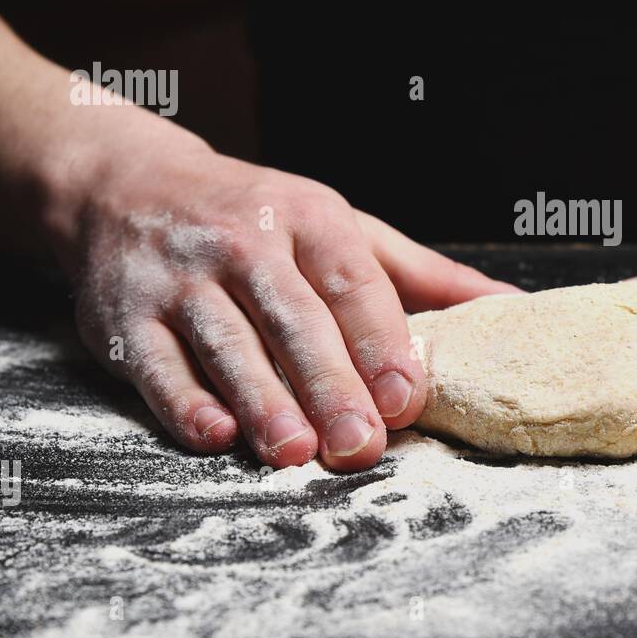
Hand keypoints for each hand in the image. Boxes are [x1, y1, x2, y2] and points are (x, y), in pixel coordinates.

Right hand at [49, 123, 517, 470]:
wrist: (125, 185)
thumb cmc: (258, 217)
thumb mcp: (340, 226)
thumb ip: (418, 273)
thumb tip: (512, 304)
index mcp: (307, 219)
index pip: (350, 280)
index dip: (379, 339)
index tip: (407, 395)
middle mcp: (243, 244)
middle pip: (292, 318)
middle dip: (329, 383)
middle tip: (361, 444)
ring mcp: (180, 280)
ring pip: (226, 344)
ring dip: (261, 400)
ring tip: (296, 451)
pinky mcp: (126, 317)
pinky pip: (156, 364)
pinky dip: (182, 401)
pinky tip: (213, 435)